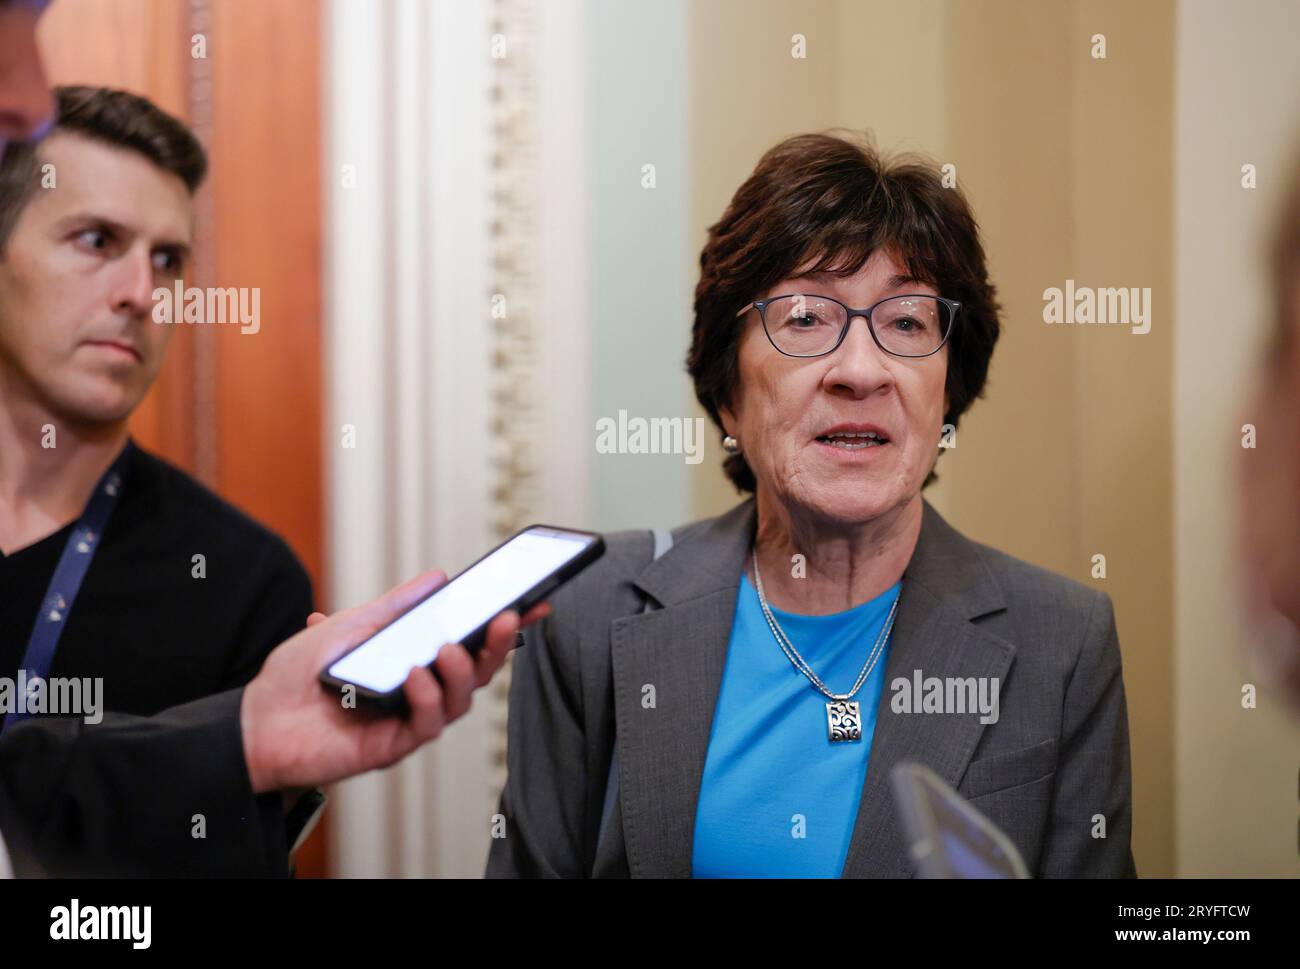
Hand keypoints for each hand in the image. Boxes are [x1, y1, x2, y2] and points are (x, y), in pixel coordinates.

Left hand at [240, 569, 550, 793]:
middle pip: (477, 672)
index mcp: (415, 661)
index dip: (502, 626)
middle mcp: (420, 693)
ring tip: (448, 647)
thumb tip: (437, 578)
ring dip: (463, 671)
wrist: (253, 721)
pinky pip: (425, 725)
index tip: (532, 600)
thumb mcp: (347, 626)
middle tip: (509, 616)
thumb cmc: (295, 678)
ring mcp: (407, 720)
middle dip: (499, 644)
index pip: (469, 643)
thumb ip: (394, 607)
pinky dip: (427, 697)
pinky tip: (415, 675)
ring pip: (460, 700)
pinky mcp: (391, 747)